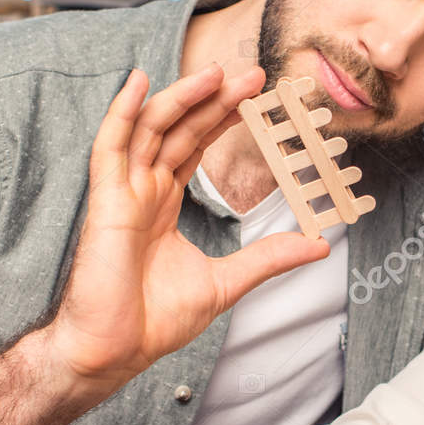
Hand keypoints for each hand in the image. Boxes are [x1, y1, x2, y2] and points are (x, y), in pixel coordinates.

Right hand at [45, 64, 327, 389]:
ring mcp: (122, 194)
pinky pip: (110, 146)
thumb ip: (268, 258)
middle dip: (214, 100)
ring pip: (150, 129)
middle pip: (179, 130)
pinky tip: (140, 82)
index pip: (195, 146)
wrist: (116, 351)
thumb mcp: (226, 282)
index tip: (256, 96)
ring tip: (216, 72)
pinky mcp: (105, 202)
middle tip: (253, 75)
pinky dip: (122, 112)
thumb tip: (318, 246)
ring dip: (181, 97)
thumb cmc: (154, 321)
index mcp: (164, 205)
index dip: (222, 117)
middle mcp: (142, 191)